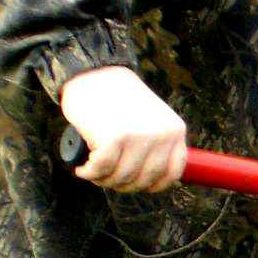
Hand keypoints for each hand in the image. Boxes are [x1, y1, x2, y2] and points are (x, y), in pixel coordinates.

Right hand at [60, 66, 186, 191]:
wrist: (94, 72)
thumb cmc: (119, 98)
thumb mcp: (152, 119)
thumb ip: (157, 144)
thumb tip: (153, 180)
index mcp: (175, 130)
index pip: (172, 173)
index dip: (153, 185)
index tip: (138, 184)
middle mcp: (162, 135)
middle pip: (144, 180)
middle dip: (123, 184)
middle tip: (107, 177)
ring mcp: (138, 137)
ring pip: (121, 178)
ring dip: (103, 180)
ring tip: (93, 170)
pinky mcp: (113, 138)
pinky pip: (101, 170)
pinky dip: (89, 173)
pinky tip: (83, 168)